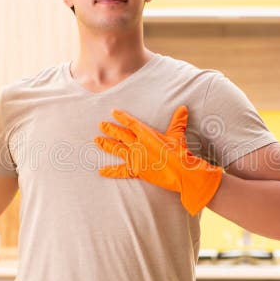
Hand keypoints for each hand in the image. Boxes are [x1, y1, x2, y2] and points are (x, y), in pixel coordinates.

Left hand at [95, 106, 222, 214]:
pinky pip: (121, 171)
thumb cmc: (180, 153)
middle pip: (121, 135)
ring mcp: (136, 158)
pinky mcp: (137, 171)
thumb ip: (178, 121)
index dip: (121, 117)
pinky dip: (111, 172)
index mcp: (147, 134)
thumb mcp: (178, 135)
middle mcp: (138, 145)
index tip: (113, 112)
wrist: (181, 172)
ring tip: (97, 140)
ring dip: (106, 145)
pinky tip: (100, 171)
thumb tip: (183, 108)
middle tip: (100, 125)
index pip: (131, 123)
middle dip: (110, 129)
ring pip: (117, 149)